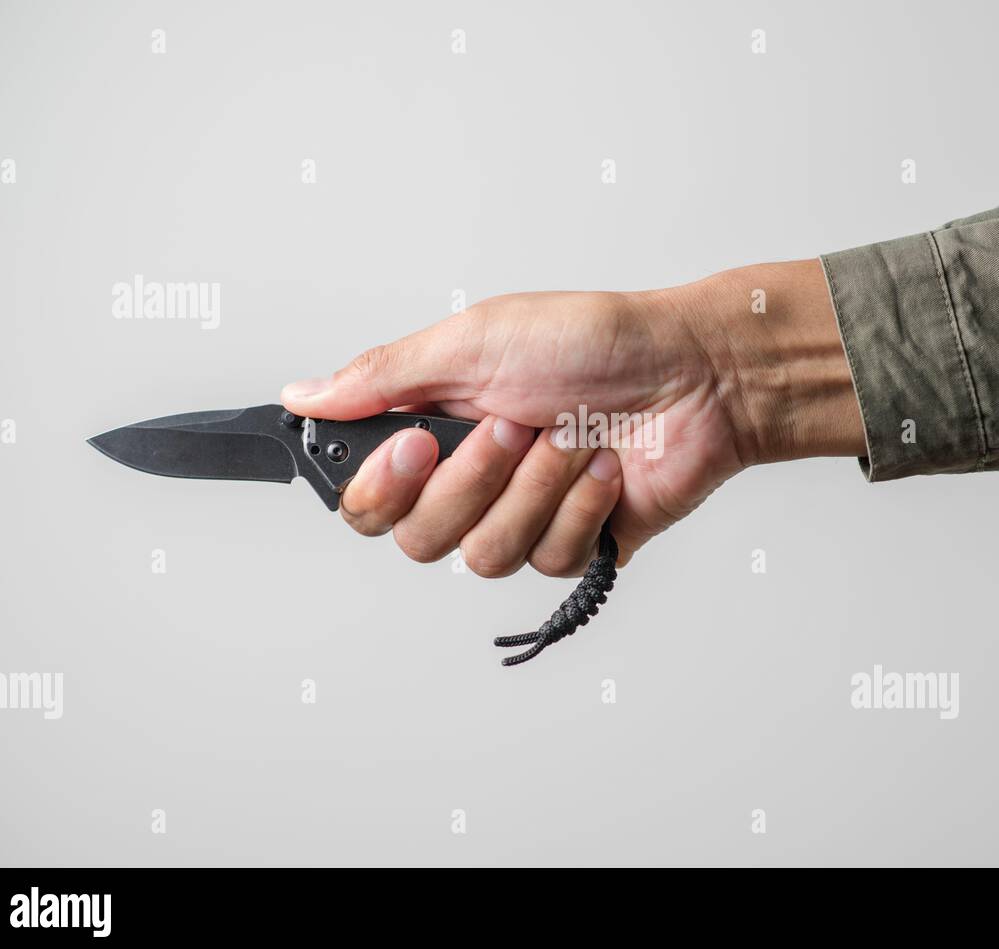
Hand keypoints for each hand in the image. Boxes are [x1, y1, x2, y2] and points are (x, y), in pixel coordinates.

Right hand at [280, 259, 863, 576]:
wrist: (694, 372)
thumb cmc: (594, 341)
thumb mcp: (476, 341)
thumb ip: (384, 377)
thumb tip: (303, 397)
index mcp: (435, 429)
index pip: (366, 499)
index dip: (380, 489)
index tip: (414, 447)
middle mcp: (472, 482)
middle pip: (417, 540)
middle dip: (472, 482)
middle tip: (513, 426)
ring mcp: (523, 518)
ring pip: (484, 556)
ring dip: (535, 489)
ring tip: (572, 436)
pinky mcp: (574, 545)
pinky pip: (550, 558)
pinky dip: (581, 505)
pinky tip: (604, 465)